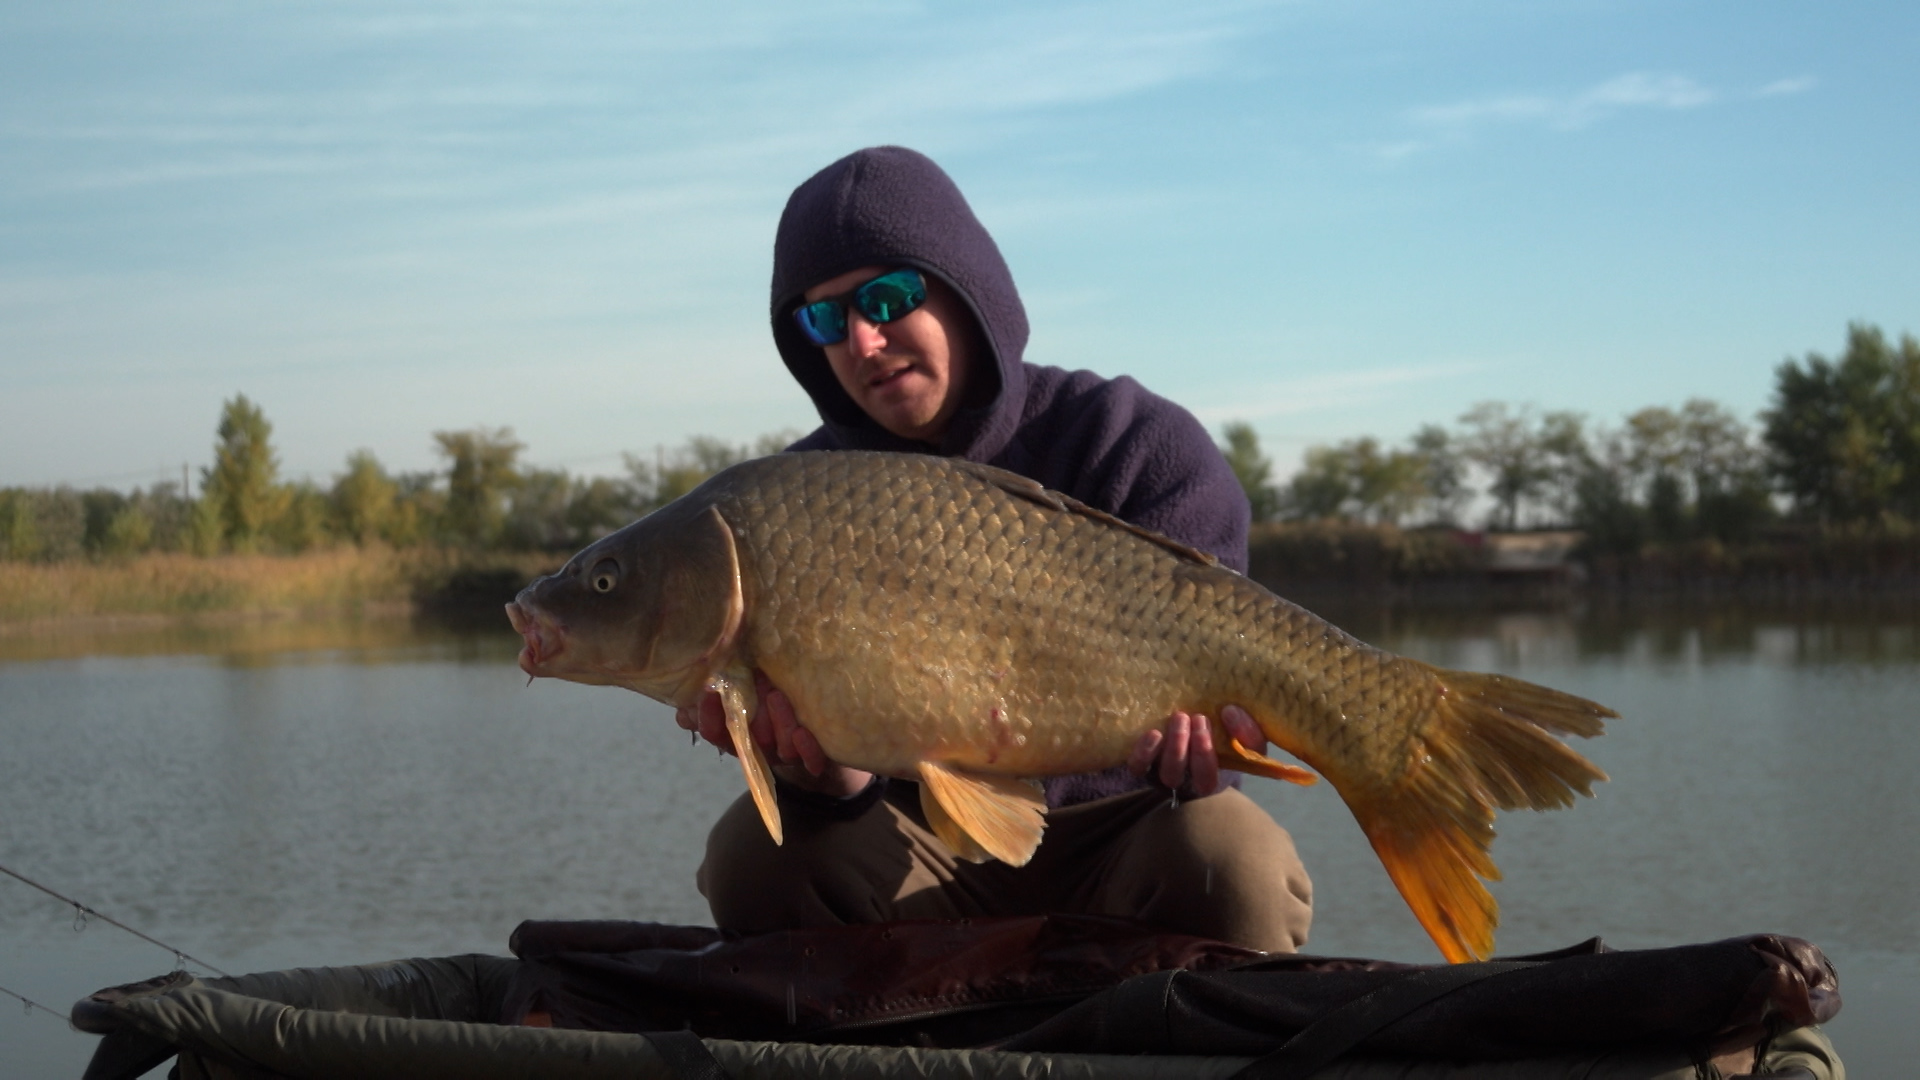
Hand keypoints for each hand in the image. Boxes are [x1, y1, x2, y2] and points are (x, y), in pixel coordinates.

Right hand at [674, 671, 874, 797]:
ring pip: (778, 747)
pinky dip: (806, 748)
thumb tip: (687, 702)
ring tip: (775, 695)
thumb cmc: (774, 702)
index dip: (708, 714)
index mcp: (737, 735)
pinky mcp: (813, 758)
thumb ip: (722, 695)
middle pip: (747, 739)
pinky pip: (810, 760)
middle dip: (748, 713)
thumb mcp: (745, 694)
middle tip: (753, 680)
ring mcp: (785, 754)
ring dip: (777, 722)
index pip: (714, 731)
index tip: (708, 689)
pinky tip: (803, 732)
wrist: (822, 728)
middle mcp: (759, 749)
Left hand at [1126, 705, 1263, 797]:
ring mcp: (1161, 773)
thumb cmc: (1223, 739)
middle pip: (1184, 778)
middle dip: (1193, 749)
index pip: (1208, 780)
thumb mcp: (1244, 739)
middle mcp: (1185, 782)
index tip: (1209, 721)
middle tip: (1198, 718)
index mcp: (1211, 780)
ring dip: (1174, 745)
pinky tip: (1154, 733)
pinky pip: (1138, 766)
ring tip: (1180, 717)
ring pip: (1165, 773)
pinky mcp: (1143, 765)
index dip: (1207, 754)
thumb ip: (1248, 731)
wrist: (1194, 734)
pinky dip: (1144, 752)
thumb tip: (1230, 712)